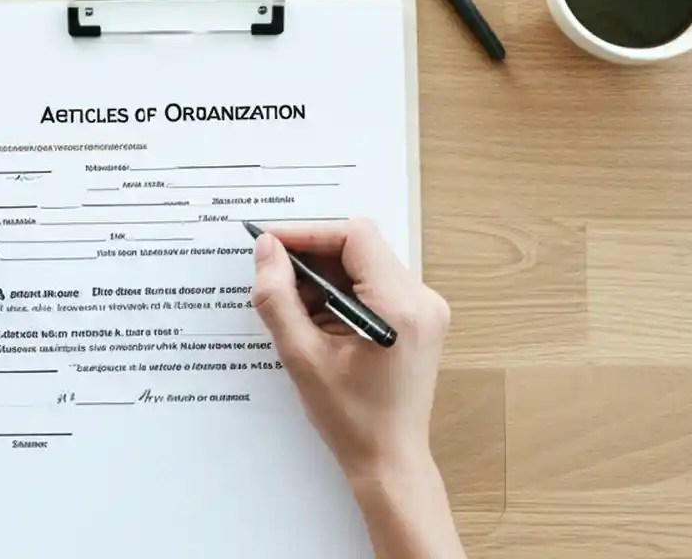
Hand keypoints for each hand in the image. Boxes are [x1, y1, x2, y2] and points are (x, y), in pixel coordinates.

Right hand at [250, 219, 449, 480]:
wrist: (389, 459)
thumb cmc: (350, 418)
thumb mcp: (302, 356)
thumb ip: (278, 298)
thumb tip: (266, 250)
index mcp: (400, 307)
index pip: (354, 237)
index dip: (308, 232)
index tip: (270, 242)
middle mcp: (422, 299)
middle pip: (360, 247)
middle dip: (312, 255)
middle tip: (273, 275)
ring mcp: (425, 308)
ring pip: (365, 264)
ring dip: (325, 276)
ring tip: (294, 307)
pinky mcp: (419, 318)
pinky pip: (374, 284)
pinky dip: (341, 291)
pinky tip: (317, 318)